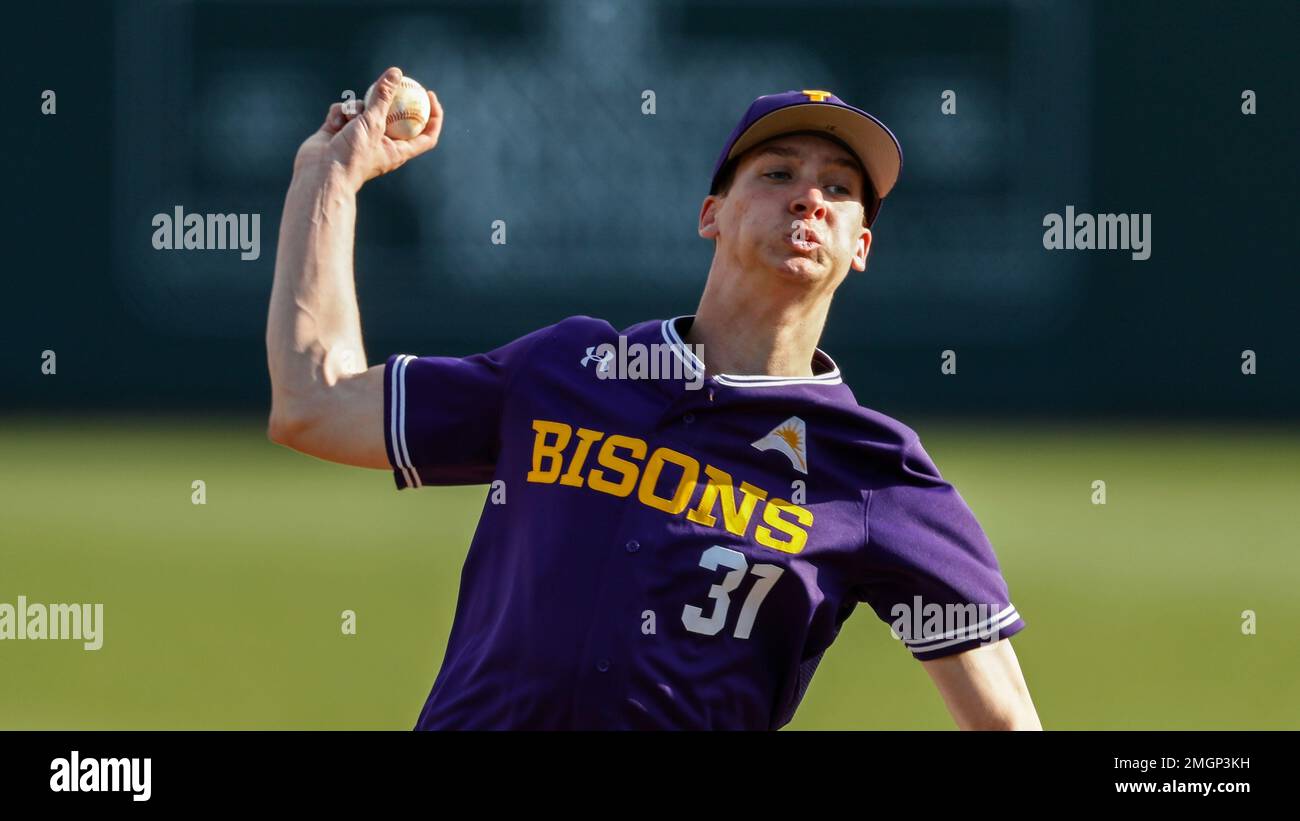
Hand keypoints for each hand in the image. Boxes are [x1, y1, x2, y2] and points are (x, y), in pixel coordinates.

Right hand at [292, 67, 443, 190]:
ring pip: (364, 108)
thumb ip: (383, 97)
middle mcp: (381, 143)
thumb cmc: (352, 156)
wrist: (320, 174)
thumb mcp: (372, 123)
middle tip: (394, 80)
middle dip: (390, 99)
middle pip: (393, 115)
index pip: (426, 135)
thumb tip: (396, 73)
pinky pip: (344, 111)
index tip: (430, 95)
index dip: (433, 116)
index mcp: (398, 150)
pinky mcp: (340, 130)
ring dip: (357, 108)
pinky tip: (333, 124)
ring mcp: (360, 136)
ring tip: (351, 119)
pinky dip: (339, 113)